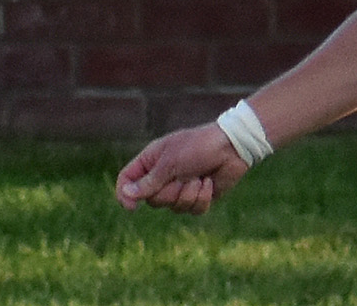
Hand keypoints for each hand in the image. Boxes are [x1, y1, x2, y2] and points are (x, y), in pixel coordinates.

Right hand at [115, 123, 249, 213]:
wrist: (231, 146)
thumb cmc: (199, 147)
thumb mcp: (170, 162)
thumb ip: (149, 181)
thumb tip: (126, 194)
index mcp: (151, 161)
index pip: (127, 180)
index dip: (125, 195)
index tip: (131, 207)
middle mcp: (163, 176)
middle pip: (152, 200)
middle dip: (170, 192)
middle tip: (182, 177)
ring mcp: (181, 187)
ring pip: (174, 208)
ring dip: (189, 193)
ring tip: (199, 177)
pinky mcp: (198, 196)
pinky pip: (194, 210)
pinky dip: (202, 197)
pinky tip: (209, 183)